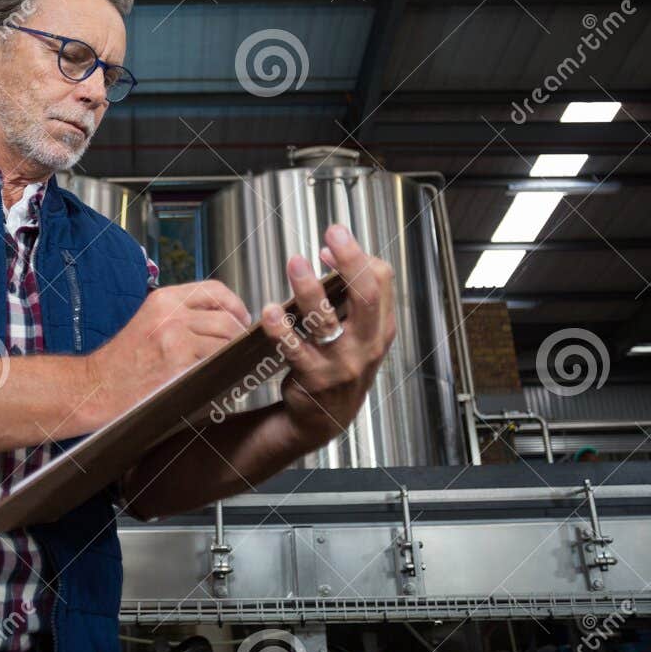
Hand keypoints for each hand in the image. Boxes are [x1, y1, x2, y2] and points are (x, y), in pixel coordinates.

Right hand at [82, 280, 250, 427]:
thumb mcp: (148, 321)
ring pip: (226, 343)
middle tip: (239, 350)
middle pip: (226, 319)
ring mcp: (176, 339)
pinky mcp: (179, 365)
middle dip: (239, 337)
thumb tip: (221, 320)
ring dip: (231, 357)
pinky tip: (215, 380)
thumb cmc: (121, 361)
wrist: (98, 386)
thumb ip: (180, 315)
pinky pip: (216, 366)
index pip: (214, 290)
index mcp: (164, 299)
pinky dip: (222, 374)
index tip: (242, 318)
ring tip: (226, 367)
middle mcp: (171, 314)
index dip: (235, 304)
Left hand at [257, 224, 396, 448]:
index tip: (332, 240)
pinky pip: (296, 350)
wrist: (323, 419)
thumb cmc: (338, 366)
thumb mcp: (357, 332)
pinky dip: (281, 329)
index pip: (380, 281)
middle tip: (334, 232)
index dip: (358, 256)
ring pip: (327, 321)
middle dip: (351, 260)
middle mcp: (366, 345)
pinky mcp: (315, 380)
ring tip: (295, 262)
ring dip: (309, 289)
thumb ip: (347, 294)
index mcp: (380, 328)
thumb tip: (326, 251)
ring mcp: (342, 364)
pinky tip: (269, 311)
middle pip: (366, 296)